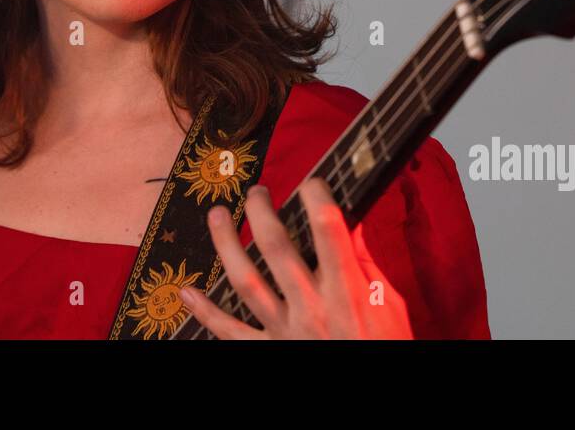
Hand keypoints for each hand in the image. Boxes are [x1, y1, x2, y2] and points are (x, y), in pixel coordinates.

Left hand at [178, 176, 413, 338]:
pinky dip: (206, 312)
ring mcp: (286, 330)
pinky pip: (230, 331)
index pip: (328, 230)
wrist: (374, 393)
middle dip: (262, 211)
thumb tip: (351, 225)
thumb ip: (366, 263)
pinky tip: (186, 292)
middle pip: (276, 247)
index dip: (317, 196)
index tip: (312, 181)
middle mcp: (312, 307)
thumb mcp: (387, 303)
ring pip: (245, 280)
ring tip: (217, 215)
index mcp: (346, 290)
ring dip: (226, 244)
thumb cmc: (384, 344)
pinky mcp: (269, 350)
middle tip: (256, 191)